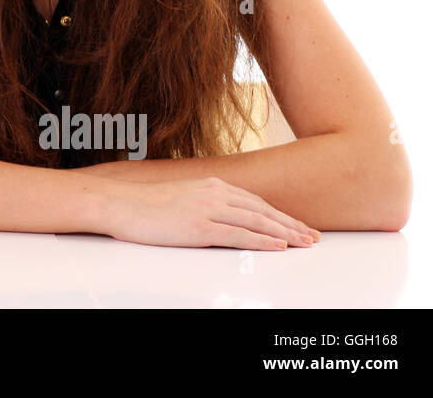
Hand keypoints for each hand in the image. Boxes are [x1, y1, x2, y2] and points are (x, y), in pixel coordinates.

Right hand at [100, 177, 321, 249]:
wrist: (118, 203)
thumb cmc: (144, 205)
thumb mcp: (181, 198)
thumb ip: (204, 204)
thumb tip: (221, 218)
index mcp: (211, 185)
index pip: (255, 202)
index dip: (281, 215)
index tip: (299, 226)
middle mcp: (214, 193)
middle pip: (263, 211)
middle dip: (291, 225)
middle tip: (314, 237)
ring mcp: (207, 209)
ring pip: (257, 222)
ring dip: (285, 233)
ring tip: (305, 243)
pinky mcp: (199, 226)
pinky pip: (238, 235)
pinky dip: (262, 241)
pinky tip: (279, 246)